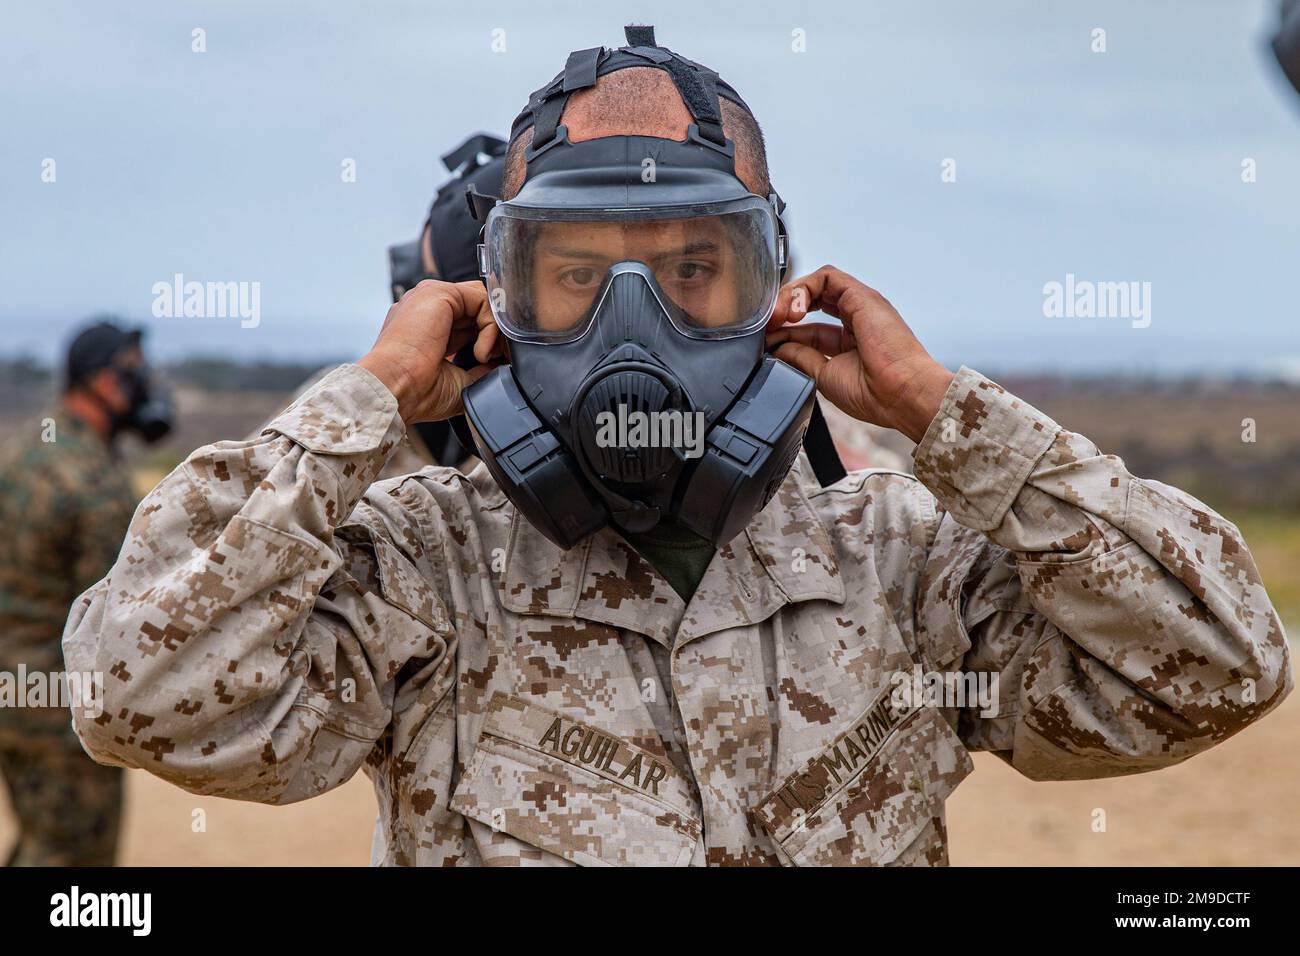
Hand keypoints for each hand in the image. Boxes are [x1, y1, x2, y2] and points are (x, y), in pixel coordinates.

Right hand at [357, 280, 502, 423]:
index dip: (487, 340)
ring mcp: (431, 298)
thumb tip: (501, 364)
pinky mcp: (440, 293)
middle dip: (496, 334)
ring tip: (488, 357)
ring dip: (495, 331)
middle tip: (501, 359)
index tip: (494, 363)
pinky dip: (490, 327)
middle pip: (477, 309)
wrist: (395, 389)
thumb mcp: (460, 380)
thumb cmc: (417, 392)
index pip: (468, 321)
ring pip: (482, 302)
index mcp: (426, 327)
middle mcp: (427, 309)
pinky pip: (482, 300)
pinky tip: (481, 353)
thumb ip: (482, 368)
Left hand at [765, 266, 953, 443]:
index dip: (786, 333)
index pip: (810, 330)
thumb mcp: (824, 376)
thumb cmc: (874, 394)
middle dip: (783, 311)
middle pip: (812, 302)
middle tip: (769, 326)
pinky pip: (826, 277)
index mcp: (851, 343)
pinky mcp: (861, 295)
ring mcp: (860, 306)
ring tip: (779, 316)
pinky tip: (795, 310)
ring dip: (790, 297)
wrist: (901, 394)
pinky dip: (804, 288)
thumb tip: (777, 347)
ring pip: (817, 284)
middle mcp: (856, 320)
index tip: (768, 342)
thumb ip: (800, 357)